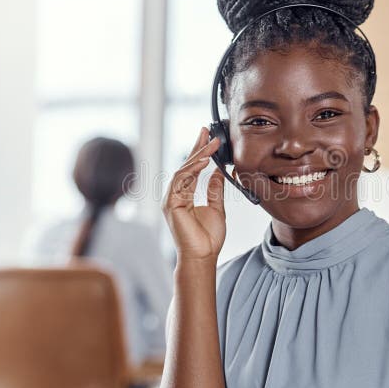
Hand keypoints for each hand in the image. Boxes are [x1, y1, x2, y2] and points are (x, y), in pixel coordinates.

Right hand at [162, 127, 225, 266]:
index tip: (208, 137)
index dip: (199, 151)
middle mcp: (175, 195)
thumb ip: (215, 189)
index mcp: (184, 195)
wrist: (203, 256)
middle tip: (207, 131)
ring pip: (183, 170)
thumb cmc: (208, 238)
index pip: (192, 168)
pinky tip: (204, 160)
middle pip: (186, 165)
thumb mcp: (216, 207)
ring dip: (198, 155)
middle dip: (197, 147)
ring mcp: (171, 199)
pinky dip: (193, 169)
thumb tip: (217, 171)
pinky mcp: (171, 203)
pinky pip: (181, 180)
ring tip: (212, 144)